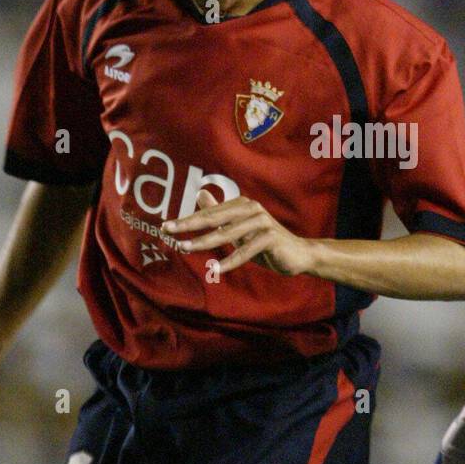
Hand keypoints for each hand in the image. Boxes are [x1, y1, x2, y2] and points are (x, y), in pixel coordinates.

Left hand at [163, 190, 315, 275]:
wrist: (298, 254)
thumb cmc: (264, 242)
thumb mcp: (238, 229)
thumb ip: (219, 213)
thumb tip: (200, 194)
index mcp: (241, 205)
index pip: (210, 213)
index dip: (187, 220)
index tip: (166, 226)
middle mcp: (251, 209)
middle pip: (215, 218)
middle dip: (190, 225)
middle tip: (168, 230)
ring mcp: (262, 222)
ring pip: (228, 234)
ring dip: (205, 241)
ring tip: (185, 247)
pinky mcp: (271, 237)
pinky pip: (247, 250)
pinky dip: (231, 260)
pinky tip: (216, 269)